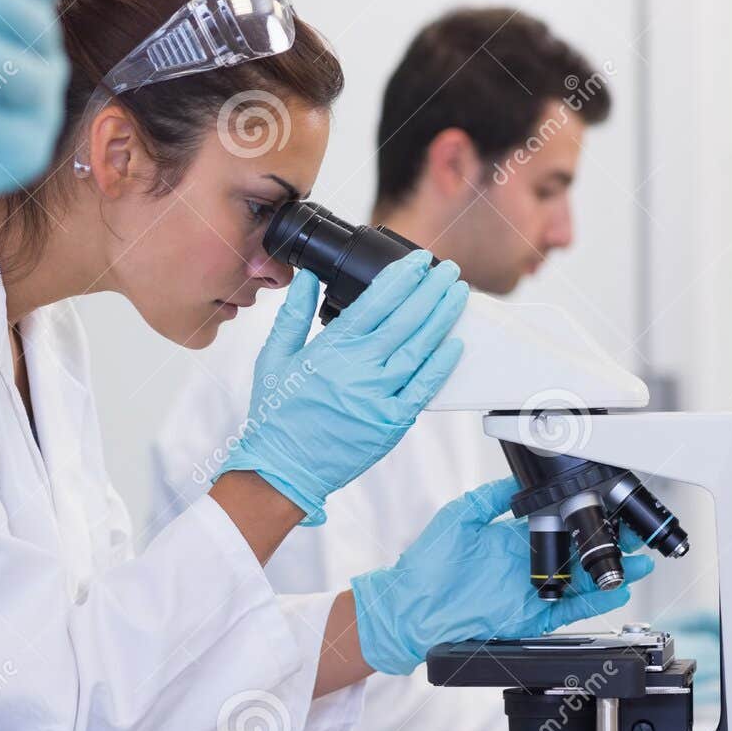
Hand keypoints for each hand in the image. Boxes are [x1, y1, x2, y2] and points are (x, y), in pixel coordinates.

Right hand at [215, 253, 467, 523]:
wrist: (283, 468)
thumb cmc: (277, 415)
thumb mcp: (274, 358)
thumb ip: (292, 314)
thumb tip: (306, 278)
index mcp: (330, 349)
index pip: (375, 302)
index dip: (401, 278)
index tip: (418, 261)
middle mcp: (358, 369)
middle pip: (405, 319)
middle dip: (430, 290)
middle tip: (449, 270)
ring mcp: (378, 396)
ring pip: (420, 348)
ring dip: (442, 318)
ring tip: (457, 294)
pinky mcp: (391, 422)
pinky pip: (424, 388)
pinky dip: (441, 364)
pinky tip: (455, 343)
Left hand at [351, 476, 655, 674]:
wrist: (410, 608)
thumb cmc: (426, 565)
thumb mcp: (458, 518)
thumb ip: (489, 498)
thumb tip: (516, 476)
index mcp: (510, 539)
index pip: (556, 524)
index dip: (582, 516)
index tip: (606, 505)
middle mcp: (525, 565)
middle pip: (576, 552)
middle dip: (608, 543)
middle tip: (636, 533)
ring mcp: (531, 592)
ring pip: (581, 581)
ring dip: (610, 572)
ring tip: (639, 562)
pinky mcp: (530, 618)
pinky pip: (569, 610)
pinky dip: (592, 602)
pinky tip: (614, 591)